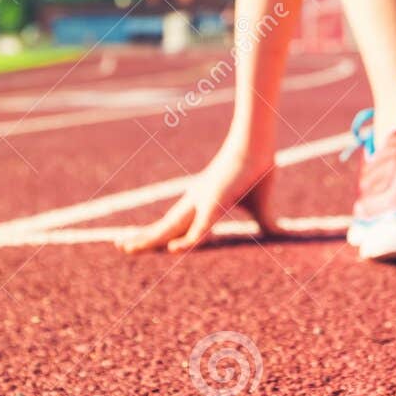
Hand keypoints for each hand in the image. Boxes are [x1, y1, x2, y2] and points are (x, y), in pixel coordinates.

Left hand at [117, 139, 279, 252]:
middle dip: (143, 237)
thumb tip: (275, 234)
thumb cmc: (258, 171)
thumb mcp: (259, 207)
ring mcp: (202, 202)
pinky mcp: (215, 201)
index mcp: (202, 203)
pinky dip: (188, 240)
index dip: (158, 235)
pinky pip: (200, 226)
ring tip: (127, 247)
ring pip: (170, 227)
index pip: (174, 224)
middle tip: (119, 246)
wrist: (259, 146)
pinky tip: (173, 250)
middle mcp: (195, 202)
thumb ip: (263, 223)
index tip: (138, 241)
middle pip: (164, 225)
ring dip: (150, 239)